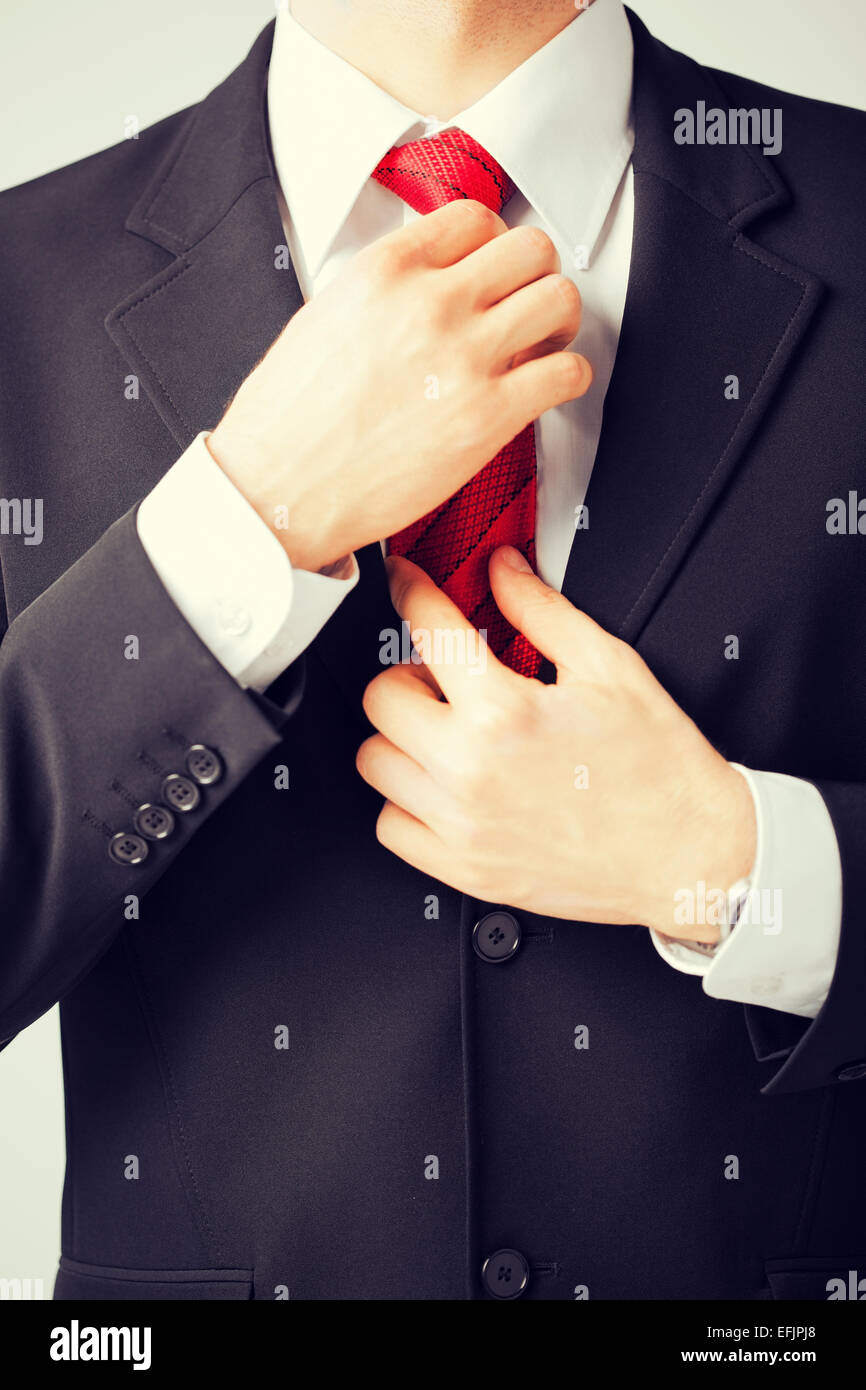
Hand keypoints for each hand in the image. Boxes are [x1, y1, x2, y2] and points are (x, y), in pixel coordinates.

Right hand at [207, 201, 590, 571]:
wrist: (278, 490)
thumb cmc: (287, 422)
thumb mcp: (323, 319)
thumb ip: (381, 293)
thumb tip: (420, 291)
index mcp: (385, 272)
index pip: (473, 218)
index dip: (494, 243)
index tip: (494, 269)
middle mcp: (430, 303)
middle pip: (529, 249)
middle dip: (536, 275)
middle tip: (527, 303)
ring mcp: (464, 357)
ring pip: (558, 300)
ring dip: (559, 322)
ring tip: (542, 345)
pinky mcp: (488, 415)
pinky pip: (567, 372)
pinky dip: (568, 377)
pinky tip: (546, 389)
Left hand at [357, 550, 756, 940]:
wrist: (690, 853)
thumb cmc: (660, 768)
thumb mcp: (609, 667)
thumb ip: (542, 610)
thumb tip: (504, 570)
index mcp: (505, 710)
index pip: (427, 628)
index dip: (411, 589)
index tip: (407, 583)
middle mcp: (470, 769)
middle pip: (381, 698)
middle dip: (408, 674)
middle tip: (441, 677)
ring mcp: (461, 824)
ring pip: (375, 762)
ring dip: (401, 737)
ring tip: (442, 733)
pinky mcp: (463, 867)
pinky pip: (391, 826)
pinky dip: (406, 802)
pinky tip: (442, 786)